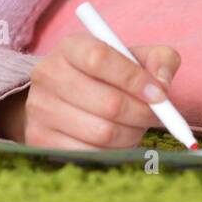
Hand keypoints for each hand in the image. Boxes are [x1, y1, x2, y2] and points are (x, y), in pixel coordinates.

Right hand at [1, 31, 179, 148]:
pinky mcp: (40, 140)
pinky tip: (118, 140)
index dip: (135, 78)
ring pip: (102, 133)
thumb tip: (162, 86)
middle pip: (108, 103)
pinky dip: (114, 151)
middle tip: (156, 115)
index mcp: (70, 47)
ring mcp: (40, 109)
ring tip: (136, 126)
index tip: (159, 94)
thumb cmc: (110, 75)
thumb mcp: (135, 57)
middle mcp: (48, 74)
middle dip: (142, 113)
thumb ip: (159, 60)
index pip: (100, 58)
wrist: (65, 96)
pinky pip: (90, 154)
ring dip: (131, 134)